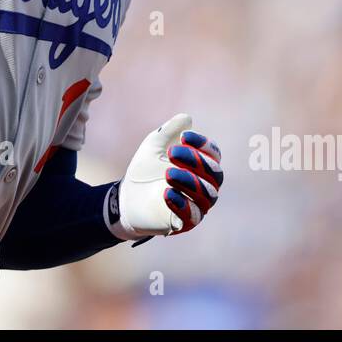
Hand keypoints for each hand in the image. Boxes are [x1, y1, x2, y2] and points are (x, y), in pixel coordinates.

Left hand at [107, 113, 221, 239]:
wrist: (126, 196)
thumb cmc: (145, 168)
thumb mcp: (154, 145)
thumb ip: (169, 130)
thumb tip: (187, 119)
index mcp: (201, 165)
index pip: (214, 154)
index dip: (203, 144)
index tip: (184, 137)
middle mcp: (205, 185)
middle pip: (214, 174)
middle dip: (196, 161)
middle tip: (172, 152)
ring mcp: (197, 205)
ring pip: (207, 195)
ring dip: (190, 181)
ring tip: (168, 173)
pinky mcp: (185, 222)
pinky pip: (193, 215)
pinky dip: (182, 203)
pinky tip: (166, 193)